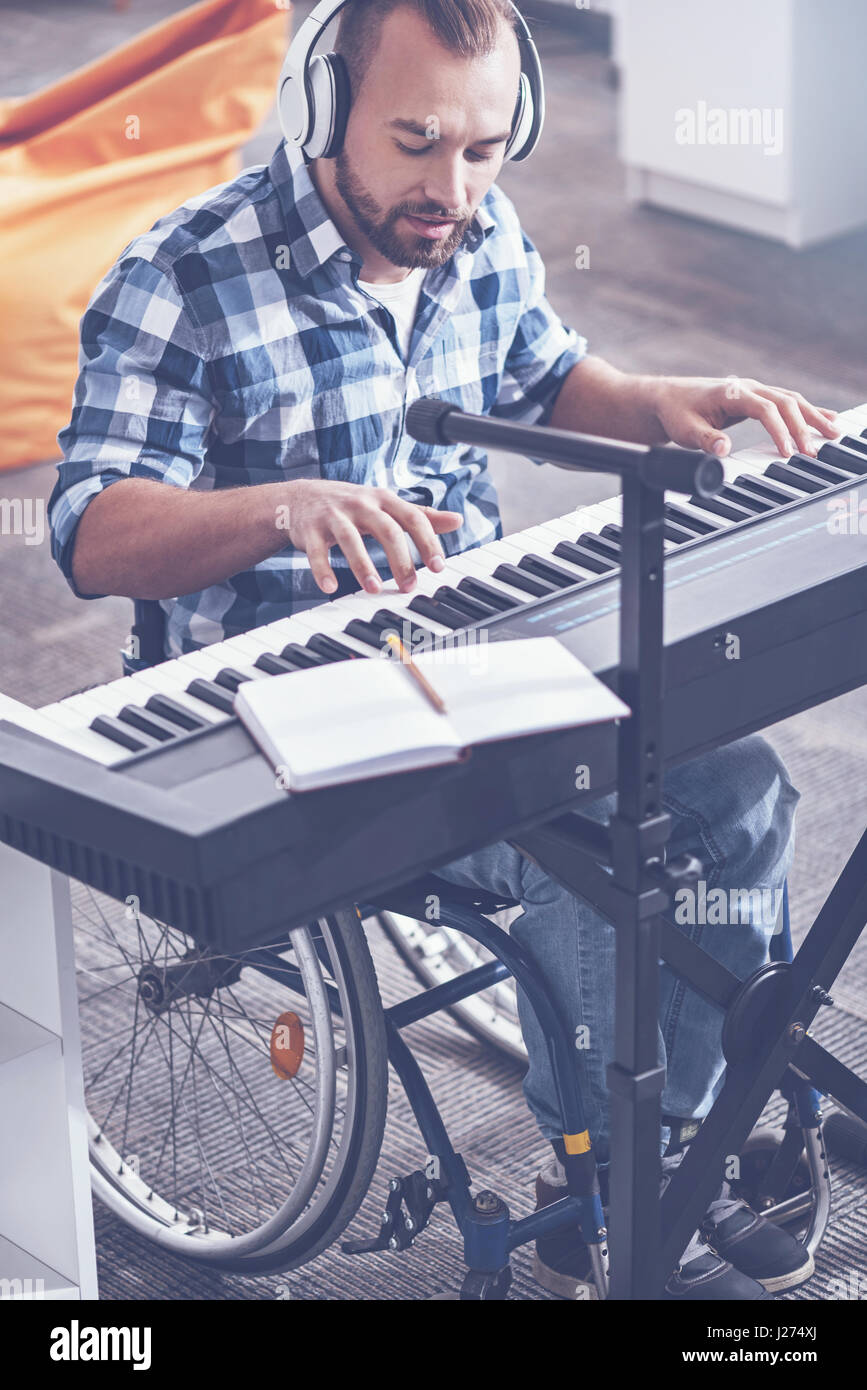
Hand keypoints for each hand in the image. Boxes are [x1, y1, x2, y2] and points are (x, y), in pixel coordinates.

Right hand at [279, 478, 462, 595]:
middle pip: (385, 529)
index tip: (439, 567)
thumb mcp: (387, 506)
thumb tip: (458, 520)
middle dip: (400, 559)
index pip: (413, 517)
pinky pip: (317, 552)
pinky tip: (330, 587)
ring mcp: (334, 516)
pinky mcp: (311, 530)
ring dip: (363, 566)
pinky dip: (323, 569)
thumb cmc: (352, 506)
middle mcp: (360, 504)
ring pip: (350, 540)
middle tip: (409, 586)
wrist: (300, 499)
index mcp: (384, 500)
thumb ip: (421, 515)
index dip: (427, 542)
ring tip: (375, 590)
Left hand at [649, 376, 838, 458]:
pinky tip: (826, 419)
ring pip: (791, 400)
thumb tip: (723, 450)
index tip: (788, 453)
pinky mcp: (756, 398)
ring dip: (812, 417)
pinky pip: (787, 403)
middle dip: (803, 426)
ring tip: (833, 434)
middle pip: (785, 402)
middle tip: (816, 451)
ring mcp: (754, 391)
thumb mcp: (685, 430)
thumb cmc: (676, 413)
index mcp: (732, 392)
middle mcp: (747, 387)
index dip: (779, 430)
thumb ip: (705, 439)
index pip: (765, 409)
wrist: (667, 399)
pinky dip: (807, 411)